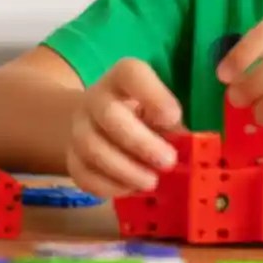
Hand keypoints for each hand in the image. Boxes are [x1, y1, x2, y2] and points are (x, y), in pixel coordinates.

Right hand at [67, 58, 183, 197]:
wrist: (96, 124)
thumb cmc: (142, 116)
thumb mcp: (159, 111)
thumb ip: (173, 126)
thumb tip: (191, 150)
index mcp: (123, 78)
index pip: (131, 73)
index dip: (153, 94)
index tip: (173, 118)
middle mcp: (96, 99)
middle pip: (109, 115)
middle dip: (141, 143)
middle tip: (168, 161)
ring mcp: (79, 127)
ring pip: (92, 147)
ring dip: (126, 170)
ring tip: (152, 181)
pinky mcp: (71, 158)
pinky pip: (84, 174)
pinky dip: (110, 186)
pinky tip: (131, 189)